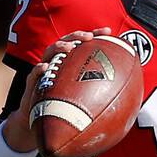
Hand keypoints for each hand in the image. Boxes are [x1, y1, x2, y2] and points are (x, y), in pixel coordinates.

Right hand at [3, 29, 111, 152]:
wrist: (41, 125)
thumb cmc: (64, 110)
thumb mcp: (84, 100)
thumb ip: (99, 94)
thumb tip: (124, 97)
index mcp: (70, 63)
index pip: (83, 45)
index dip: (95, 35)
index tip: (109, 31)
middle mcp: (58, 63)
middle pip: (67, 41)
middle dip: (77, 36)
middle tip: (89, 37)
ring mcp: (44, 72)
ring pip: (49, 52)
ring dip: (59, 46)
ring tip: (69, 48)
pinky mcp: (32, 84)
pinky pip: (34, 74)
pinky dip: (39, 69)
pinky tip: (45, 67)